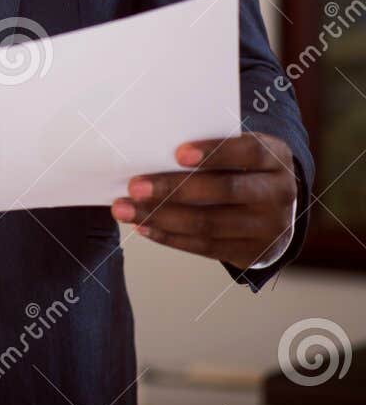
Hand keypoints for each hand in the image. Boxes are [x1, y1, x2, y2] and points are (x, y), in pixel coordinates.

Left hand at [111, 133, 296, 269]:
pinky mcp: (252, 253)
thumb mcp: (237, 154)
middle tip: (134, 186)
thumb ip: (207, 151)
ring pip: (209, 224)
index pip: (249, 151)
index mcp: (276, 159)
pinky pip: (205, 247)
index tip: (178, 153)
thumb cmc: (240, 170)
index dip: (215, 151)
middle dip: (173, 188)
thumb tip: (150, 150)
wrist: (277, 213)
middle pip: (225, 190)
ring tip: (124, 209)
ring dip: (160, 217)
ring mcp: (270, 228)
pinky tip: (143, 226)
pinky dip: (169, 237)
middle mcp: (279, 193)